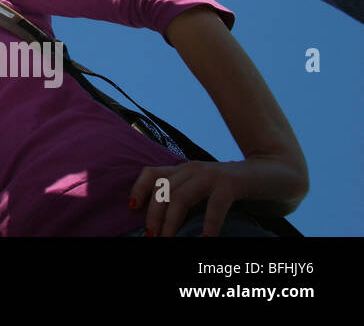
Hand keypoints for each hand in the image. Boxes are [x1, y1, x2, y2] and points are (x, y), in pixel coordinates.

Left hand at [129, 158, 301, 236]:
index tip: (132, 207)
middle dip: (154, 215)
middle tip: (153, 236)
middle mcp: (194, 169)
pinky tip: (206, 240)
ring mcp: (212, 174)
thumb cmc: (238, 188)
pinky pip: (214, 205)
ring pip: (180, 197)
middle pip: (162, 190)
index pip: (151, 173)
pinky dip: (209, 224)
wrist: (276, 172)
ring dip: (172, 221)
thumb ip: (189, 197)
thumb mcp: (207, 190)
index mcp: (185, 169)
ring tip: (169, 240)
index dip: (138, 188)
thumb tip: (164, 221)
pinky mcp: (232, 183)